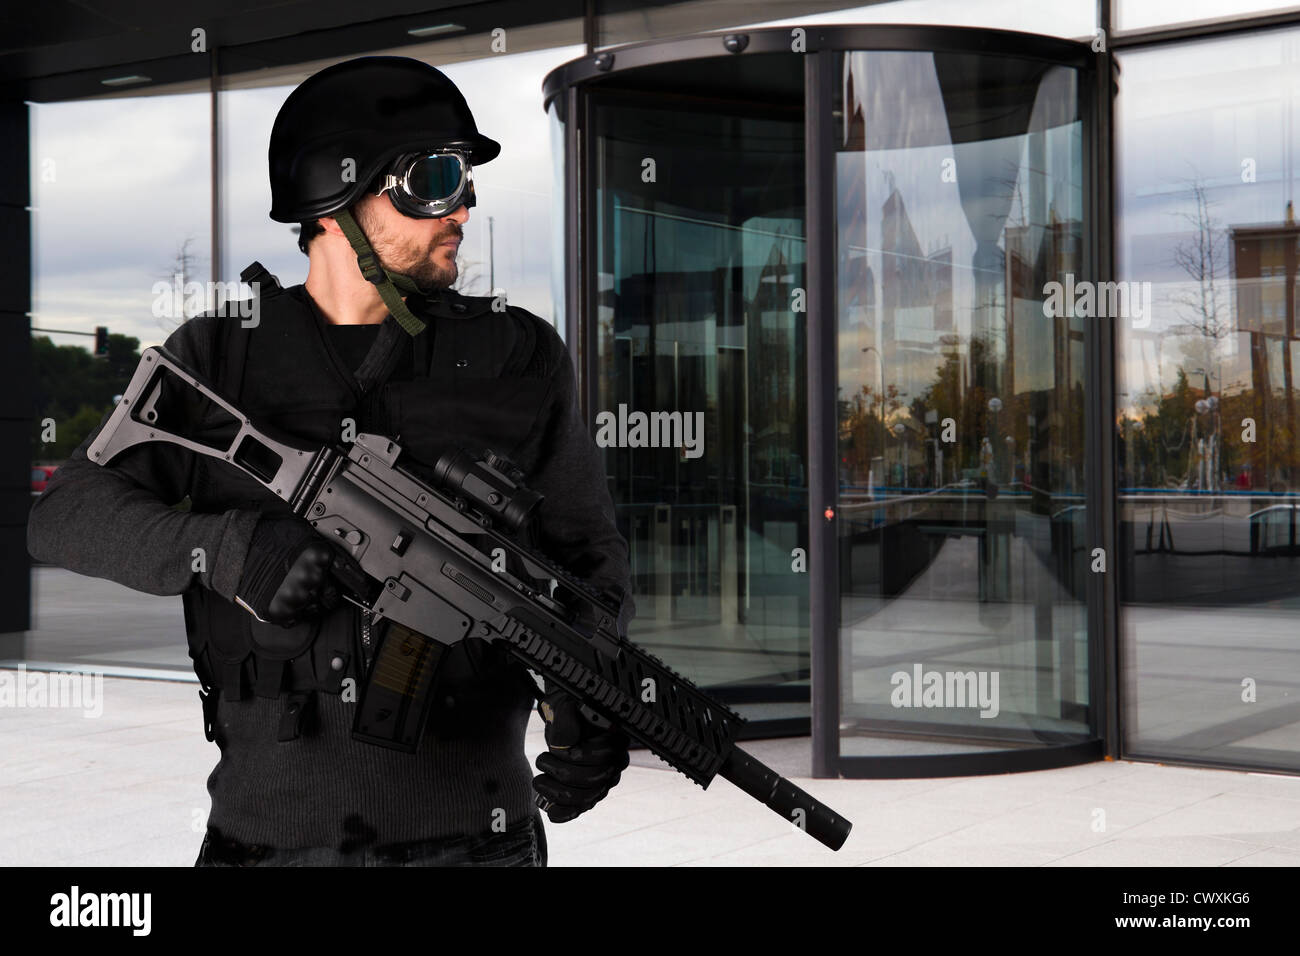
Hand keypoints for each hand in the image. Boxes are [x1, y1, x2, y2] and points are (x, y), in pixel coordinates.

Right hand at [235, 513, 360, 625]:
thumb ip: (321, 548)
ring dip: (310, 602)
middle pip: (333, 595)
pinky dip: (294, 612)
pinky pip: (297, 619)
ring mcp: (297, 597)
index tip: (357, 586)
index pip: (347, 574)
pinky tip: (286, 599)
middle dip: (327, 591)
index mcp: (320, 557)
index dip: (351, 580)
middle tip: (316, 586)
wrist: (235, 551)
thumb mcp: (301, 533)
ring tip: (295, 590)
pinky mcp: (281, 612)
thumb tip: (336, 558)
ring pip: (315, 608)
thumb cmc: (264, 538)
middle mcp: (312, 579)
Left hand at [532, 686, 629, 822]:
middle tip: (543, 760)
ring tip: (539, 780)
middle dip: (561, 772)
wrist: (564, 721)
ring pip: (585, 798)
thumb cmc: (567, 710)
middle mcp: (615, 763)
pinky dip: (562, 812)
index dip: (578, 754)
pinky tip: (548, 807)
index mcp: (616, 738)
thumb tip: (566, 742)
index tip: (560, 748)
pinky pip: (578, 810)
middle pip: (594, 779)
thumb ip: (565, 717)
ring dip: (555, 791)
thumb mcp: (564, 705)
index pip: (605, 754)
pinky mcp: (590, 794)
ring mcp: (604, 781)